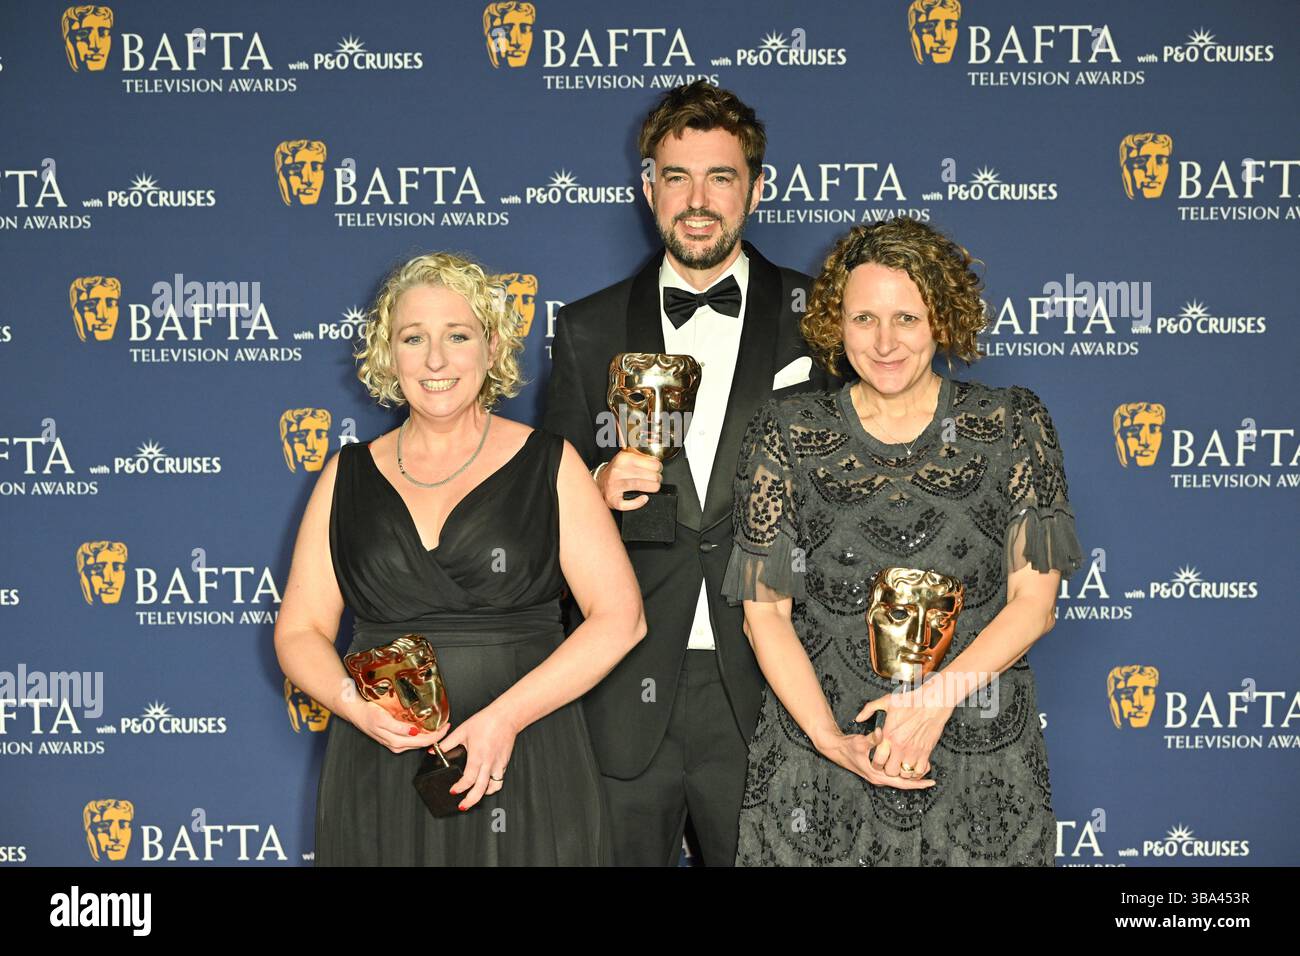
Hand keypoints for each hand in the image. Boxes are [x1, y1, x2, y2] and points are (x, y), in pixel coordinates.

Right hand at [343, 697, 451, 754]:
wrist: (356, 713)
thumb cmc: (368, 714)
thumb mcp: (383, 719)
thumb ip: (398, 727)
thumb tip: (413, 732)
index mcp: (396, 741)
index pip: (422, 741)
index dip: (436, 735)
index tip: (446, 727)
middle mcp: (397, 745)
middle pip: (422, 744)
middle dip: (436, 736)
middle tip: (446, 726)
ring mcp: (395, 744)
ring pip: (417, 743)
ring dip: (429, 736)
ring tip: (439, 726)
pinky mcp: (394, 740)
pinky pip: (412, 740)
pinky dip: (421, 735)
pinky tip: (425, 728)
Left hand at [438, 704, 519, 810]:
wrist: (506, 716)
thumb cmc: (486, 722)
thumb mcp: (462, 731)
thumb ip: (447, 743)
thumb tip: (434, 751)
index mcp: (477, 756)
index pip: (468, 779)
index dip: (459, 788)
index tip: (453, 790)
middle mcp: (489, 763)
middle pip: (481, 789)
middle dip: (471, 800)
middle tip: (462, 806)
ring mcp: (499, 764)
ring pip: (494, 787)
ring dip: (484, 794)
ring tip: (475, 796)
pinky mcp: (505, 763)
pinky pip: (499, 779)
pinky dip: (492, 784)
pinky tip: (486, 784)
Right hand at [595, 449, 660, 510]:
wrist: (600, 482)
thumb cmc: (616, 471)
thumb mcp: (626, 457)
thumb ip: (641, 456)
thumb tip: (655, 460)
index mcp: (623, 459)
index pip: (648, 462)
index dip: (657, 466)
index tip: (658, 469)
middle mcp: (617, 471)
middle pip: (645, 474)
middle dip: (656, 478)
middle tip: (657, 479)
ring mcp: (614, 486)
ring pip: (638, 485)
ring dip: (651, 487)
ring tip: (655, 487)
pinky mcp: (613, 500)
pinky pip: (627, 503)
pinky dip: (638, 502)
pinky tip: (644, 498)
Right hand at [818, 726, 934, 789]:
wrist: (835, 748)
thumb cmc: (847, 747)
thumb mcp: (860, 742)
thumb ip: (873, 739)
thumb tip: (883, 734)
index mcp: (877, 775)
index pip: (901, 783)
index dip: (917, 783)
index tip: (930, 782)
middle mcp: (879, 778)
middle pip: (903, 783)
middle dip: (918, 781)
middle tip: (933, 779)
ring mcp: (878, 775)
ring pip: (899, 779)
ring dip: (911, 776)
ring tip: (926, 771)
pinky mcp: (877, 770)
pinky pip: (894, 774)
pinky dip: (904, 771)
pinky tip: (910, 765)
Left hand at [855, 681, 953, 781]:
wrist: (933, 702)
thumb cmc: (911, 700)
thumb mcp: (886, 701)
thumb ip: (869, 709)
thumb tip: (858, 718)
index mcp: (888, 735)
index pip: (878, 760)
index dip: (876, 763)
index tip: (879, 759)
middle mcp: (900, 746)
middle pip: (891, 771)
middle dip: (889, 769)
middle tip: (890, 763)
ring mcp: (914, 751)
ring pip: (905, 774)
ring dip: (902, 771)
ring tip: (901, 764)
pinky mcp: (926, 752)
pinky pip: (920, 771)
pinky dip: (916, 772)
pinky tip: (913, 765)